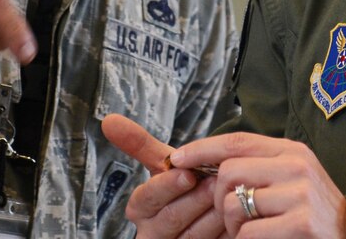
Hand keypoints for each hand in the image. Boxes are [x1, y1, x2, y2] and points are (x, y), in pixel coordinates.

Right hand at [103, 113, 226, 238]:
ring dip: (213, 215)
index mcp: (141, 208)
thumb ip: (139, 144)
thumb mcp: (162, 166)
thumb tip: (108, 119)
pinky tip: (237, 216)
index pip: (147, 199)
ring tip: (230, 195)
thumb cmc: (182, 186)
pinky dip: (225, 232)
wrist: (203, 215)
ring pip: (193, 236)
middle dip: (194, 199)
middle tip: (215, 183)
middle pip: (171, 218)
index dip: (167, 186)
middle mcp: (151, 233)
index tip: (188, 174)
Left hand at [172, 132, 345, 237]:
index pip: (237, 141)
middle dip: (221, 199)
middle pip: (228, 173)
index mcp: (292, 151)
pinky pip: (248, 233)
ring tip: (255, 232)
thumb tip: (209, 164)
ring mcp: (299, 194)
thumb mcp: (293, 178)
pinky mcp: (299, 224)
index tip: (178, 158)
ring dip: (234, 227)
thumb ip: (260, 166)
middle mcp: (296, 166)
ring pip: (234, 205)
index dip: (202, 148)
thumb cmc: (314, 213)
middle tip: (235, 218)